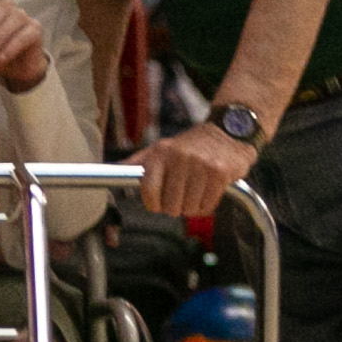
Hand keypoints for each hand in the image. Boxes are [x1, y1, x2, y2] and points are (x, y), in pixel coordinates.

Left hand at [138, 119, 259, 217]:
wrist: (228, 132)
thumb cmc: (191, 146)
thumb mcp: (161, 148)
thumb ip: (138, 162)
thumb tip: (113, 170)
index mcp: (161, 153)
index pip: (148, 191)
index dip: (153, 204)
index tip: (158, 204)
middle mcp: (179, 157)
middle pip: (170, 205)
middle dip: (176, 207)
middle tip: (182, 195)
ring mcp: (200, 165)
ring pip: (189, 209)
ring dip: (192, 207)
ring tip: (196, 192)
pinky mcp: (219, 173)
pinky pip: (207, 206)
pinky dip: (207, 206)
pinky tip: (208, 192)